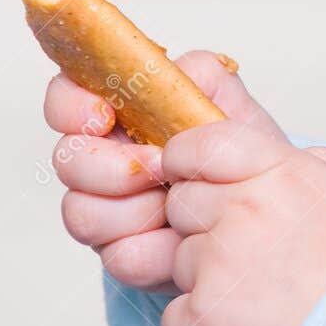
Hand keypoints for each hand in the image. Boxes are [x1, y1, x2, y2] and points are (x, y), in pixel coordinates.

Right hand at [44, 49, 285, 292]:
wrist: (258, 217)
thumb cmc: (238, 156)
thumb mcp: (232, 109)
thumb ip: (206, 78)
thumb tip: (182, 71)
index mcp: (121, 115)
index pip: (67, 97)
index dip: (70, 106)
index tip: (101, 117)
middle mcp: (103, 159)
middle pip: (67, 159)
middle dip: (111, 168)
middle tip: (158, 168)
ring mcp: (108, 207)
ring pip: (82, 211)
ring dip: (136, 210)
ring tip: (178, 206)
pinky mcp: (124, 252)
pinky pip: (118, 255)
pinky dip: (156, 249)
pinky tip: (182, 240)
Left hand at [158, 119, 325, 325]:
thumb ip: (310, 167)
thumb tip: (286, 159)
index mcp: (279, 172)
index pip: (202, 144)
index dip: (186, 160)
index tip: (192, 177)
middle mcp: (242, 208)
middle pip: (181, 203)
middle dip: (202, 225)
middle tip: (246, 252)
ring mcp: (217, 261)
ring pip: (178, 260)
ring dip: (206, 279)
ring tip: (257, 296)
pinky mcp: (202, 314)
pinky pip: (176, 314)